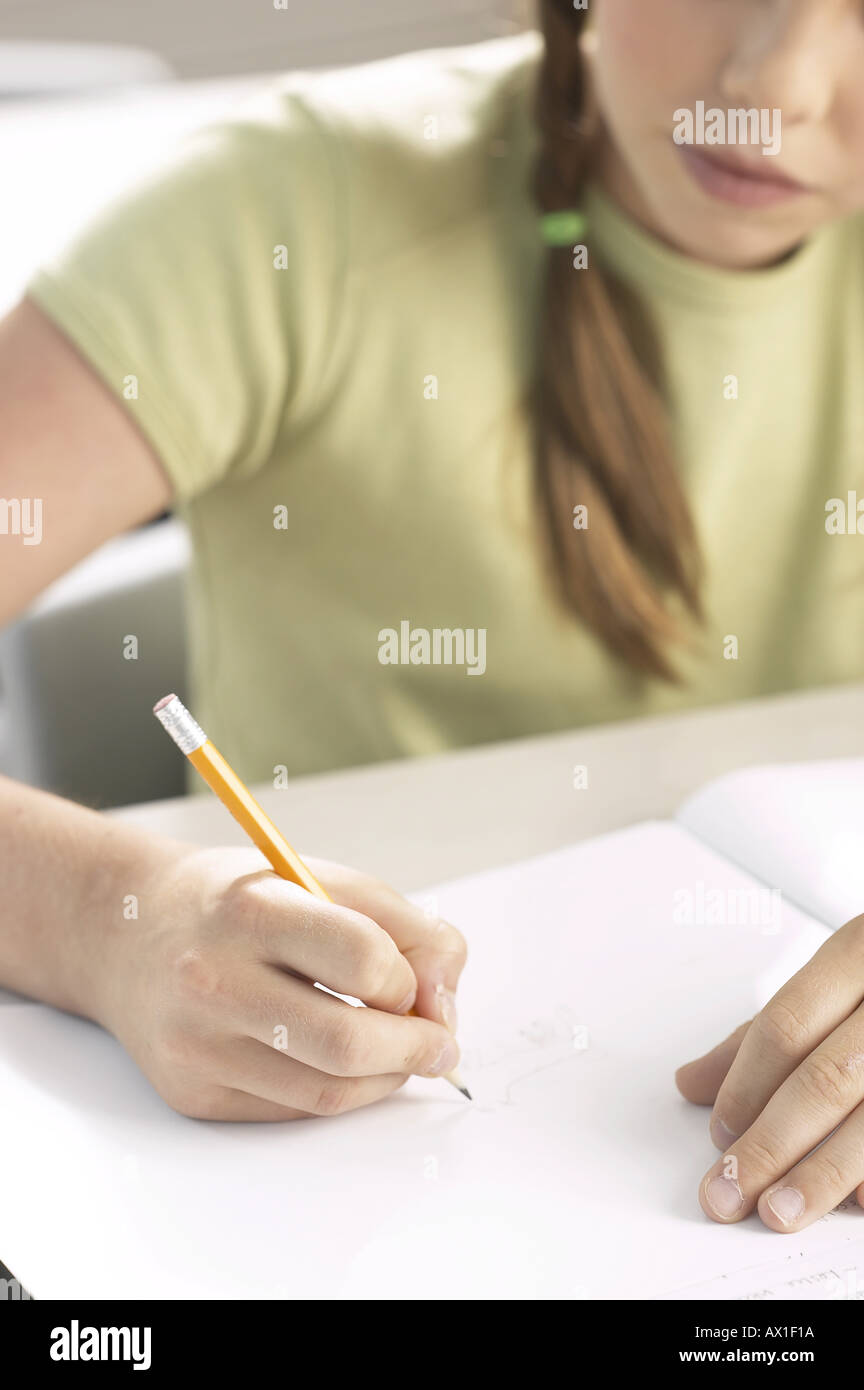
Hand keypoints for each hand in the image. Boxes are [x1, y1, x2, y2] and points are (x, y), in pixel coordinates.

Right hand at [92, 845, 466, 1120]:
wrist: (127, 930)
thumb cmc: (239, 901)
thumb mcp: (321, 878)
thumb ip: (404, 926)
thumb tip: (446, 1003)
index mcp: (252, 909)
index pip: (362, 957)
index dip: (407, 977)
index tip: (414, 981)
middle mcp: (213, 979)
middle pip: (347, 1042)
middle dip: (416, 1047)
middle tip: (440, 1042)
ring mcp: (196, 1044)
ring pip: (327, 1091)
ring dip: (387, 1079)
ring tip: (402, 1054)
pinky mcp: (192, 1092)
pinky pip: (293, 1109)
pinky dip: (339, 1091)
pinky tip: (346, 1063)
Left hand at [676, 913, 863, 1230]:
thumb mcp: (828, 984)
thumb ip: (761, 1034)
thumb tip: (693, 1083)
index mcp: (857, 953)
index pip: (786, 1026)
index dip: (746, 1085)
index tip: (718, 1135)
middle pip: (824, 1079)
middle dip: (770, 1144)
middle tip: (730, 1191)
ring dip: (822, 1173)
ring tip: (779, 1209)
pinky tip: (857, 1202)